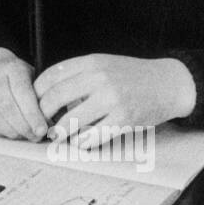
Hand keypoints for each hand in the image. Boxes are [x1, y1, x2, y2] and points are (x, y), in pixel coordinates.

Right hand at [0, 49, 46, 139]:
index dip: (33, 114)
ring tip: (24, 135)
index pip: (22, 93)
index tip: (42, 130)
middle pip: (7, 108)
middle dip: (23, 127)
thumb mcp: (34, 79)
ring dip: (11, 132)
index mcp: (12, 68)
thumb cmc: (20, 79)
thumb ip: (44, 98)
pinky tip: (10, 133)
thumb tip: (55, 124)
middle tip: (35, 136)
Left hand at [34, 54, 196, 148]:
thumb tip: (47, 93)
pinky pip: (92, 136)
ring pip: (71, 121)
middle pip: (55, 98)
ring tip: (58, 135)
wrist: (169, 83)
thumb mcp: (104, 63)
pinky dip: (81, 142)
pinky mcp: (124, 119)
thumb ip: (78, 74)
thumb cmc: (131, 75)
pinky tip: (79, 142)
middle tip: (43, 124)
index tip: (34, 104)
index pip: (51, 76)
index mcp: (91, 62)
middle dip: (43, 115)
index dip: (37, 93)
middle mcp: (100, 78)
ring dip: (60, 132)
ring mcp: (112, 99)